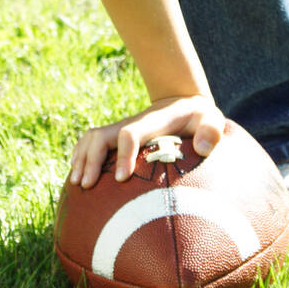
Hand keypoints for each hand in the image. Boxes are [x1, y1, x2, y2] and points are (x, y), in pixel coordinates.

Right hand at [69, 94, 224, 189]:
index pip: (131, 133)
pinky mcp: (117, 136)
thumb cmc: (199, 118)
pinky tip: (77, 177)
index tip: (121, 179)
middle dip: (91, 160)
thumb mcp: (211, 119)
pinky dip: (80, 157)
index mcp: (153, 121)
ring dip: (81, 159)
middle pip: (101, 136)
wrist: (184, 102)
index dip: (124, 154)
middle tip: (87, 186)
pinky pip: (91, 143)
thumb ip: (211, 131)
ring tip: (77, 185)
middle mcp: (132, 123)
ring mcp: (121, 129)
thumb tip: (202, 149)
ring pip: (91, 138)